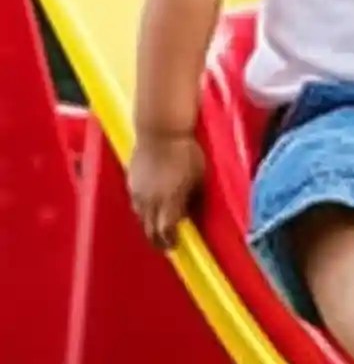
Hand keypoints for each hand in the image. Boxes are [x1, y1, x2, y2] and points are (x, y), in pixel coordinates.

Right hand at [127, 132, 205, 249]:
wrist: (161, 131)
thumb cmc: (186, 152)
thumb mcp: (199, 177)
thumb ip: (195, 199)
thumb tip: (192, 215)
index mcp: (168, 200)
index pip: (165, 231)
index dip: (169, 241)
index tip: (176, 246)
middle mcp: (149, 200)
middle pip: (149, 229)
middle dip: (157, 240)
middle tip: (165, 244)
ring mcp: (137, 191)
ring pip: (140, 216)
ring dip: (148, 225)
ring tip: (157, 228)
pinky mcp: (130, 181)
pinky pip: (135, 202)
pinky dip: (143, 209)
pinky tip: (150, 207)